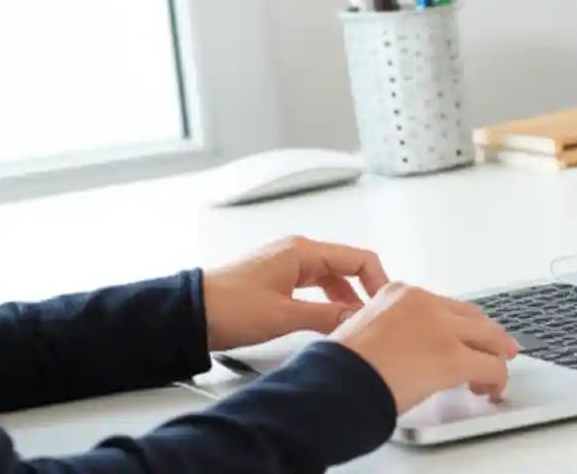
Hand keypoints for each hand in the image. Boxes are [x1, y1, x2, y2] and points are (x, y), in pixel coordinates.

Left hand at [202, 236, 388, 350]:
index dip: (378, 281)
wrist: (191, 313)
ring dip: (344, 299)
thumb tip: (357, 319)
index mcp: (302, 251)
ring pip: (330, 278)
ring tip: (353, 325)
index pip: (358, 258)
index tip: (385, 305)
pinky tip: (327, 321)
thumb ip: (325, 316)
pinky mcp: (275, 279)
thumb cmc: (229, 307)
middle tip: (373, 319)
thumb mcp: (284, 315)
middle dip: (363, 292)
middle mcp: (296, 252)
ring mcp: (285, 264)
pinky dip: (325, 302)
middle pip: (346, 267)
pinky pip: (313, 286)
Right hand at [331, 282, 518, 413]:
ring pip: (488, 336)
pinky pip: (490, 365)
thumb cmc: (342, 364)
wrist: (338, 380)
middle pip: (471, 315)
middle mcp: (425, 302)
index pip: (442, 305)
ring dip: (494, 356)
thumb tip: (405, 350)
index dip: (456, 325)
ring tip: (493, 376)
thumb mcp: (364, 328)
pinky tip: (490, 390)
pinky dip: (496, 378)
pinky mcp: (454, 357)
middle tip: (498, 349)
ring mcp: (442, 327)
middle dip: (488, 335)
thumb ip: (391, 330)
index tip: (461, 337)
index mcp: (400, 292)